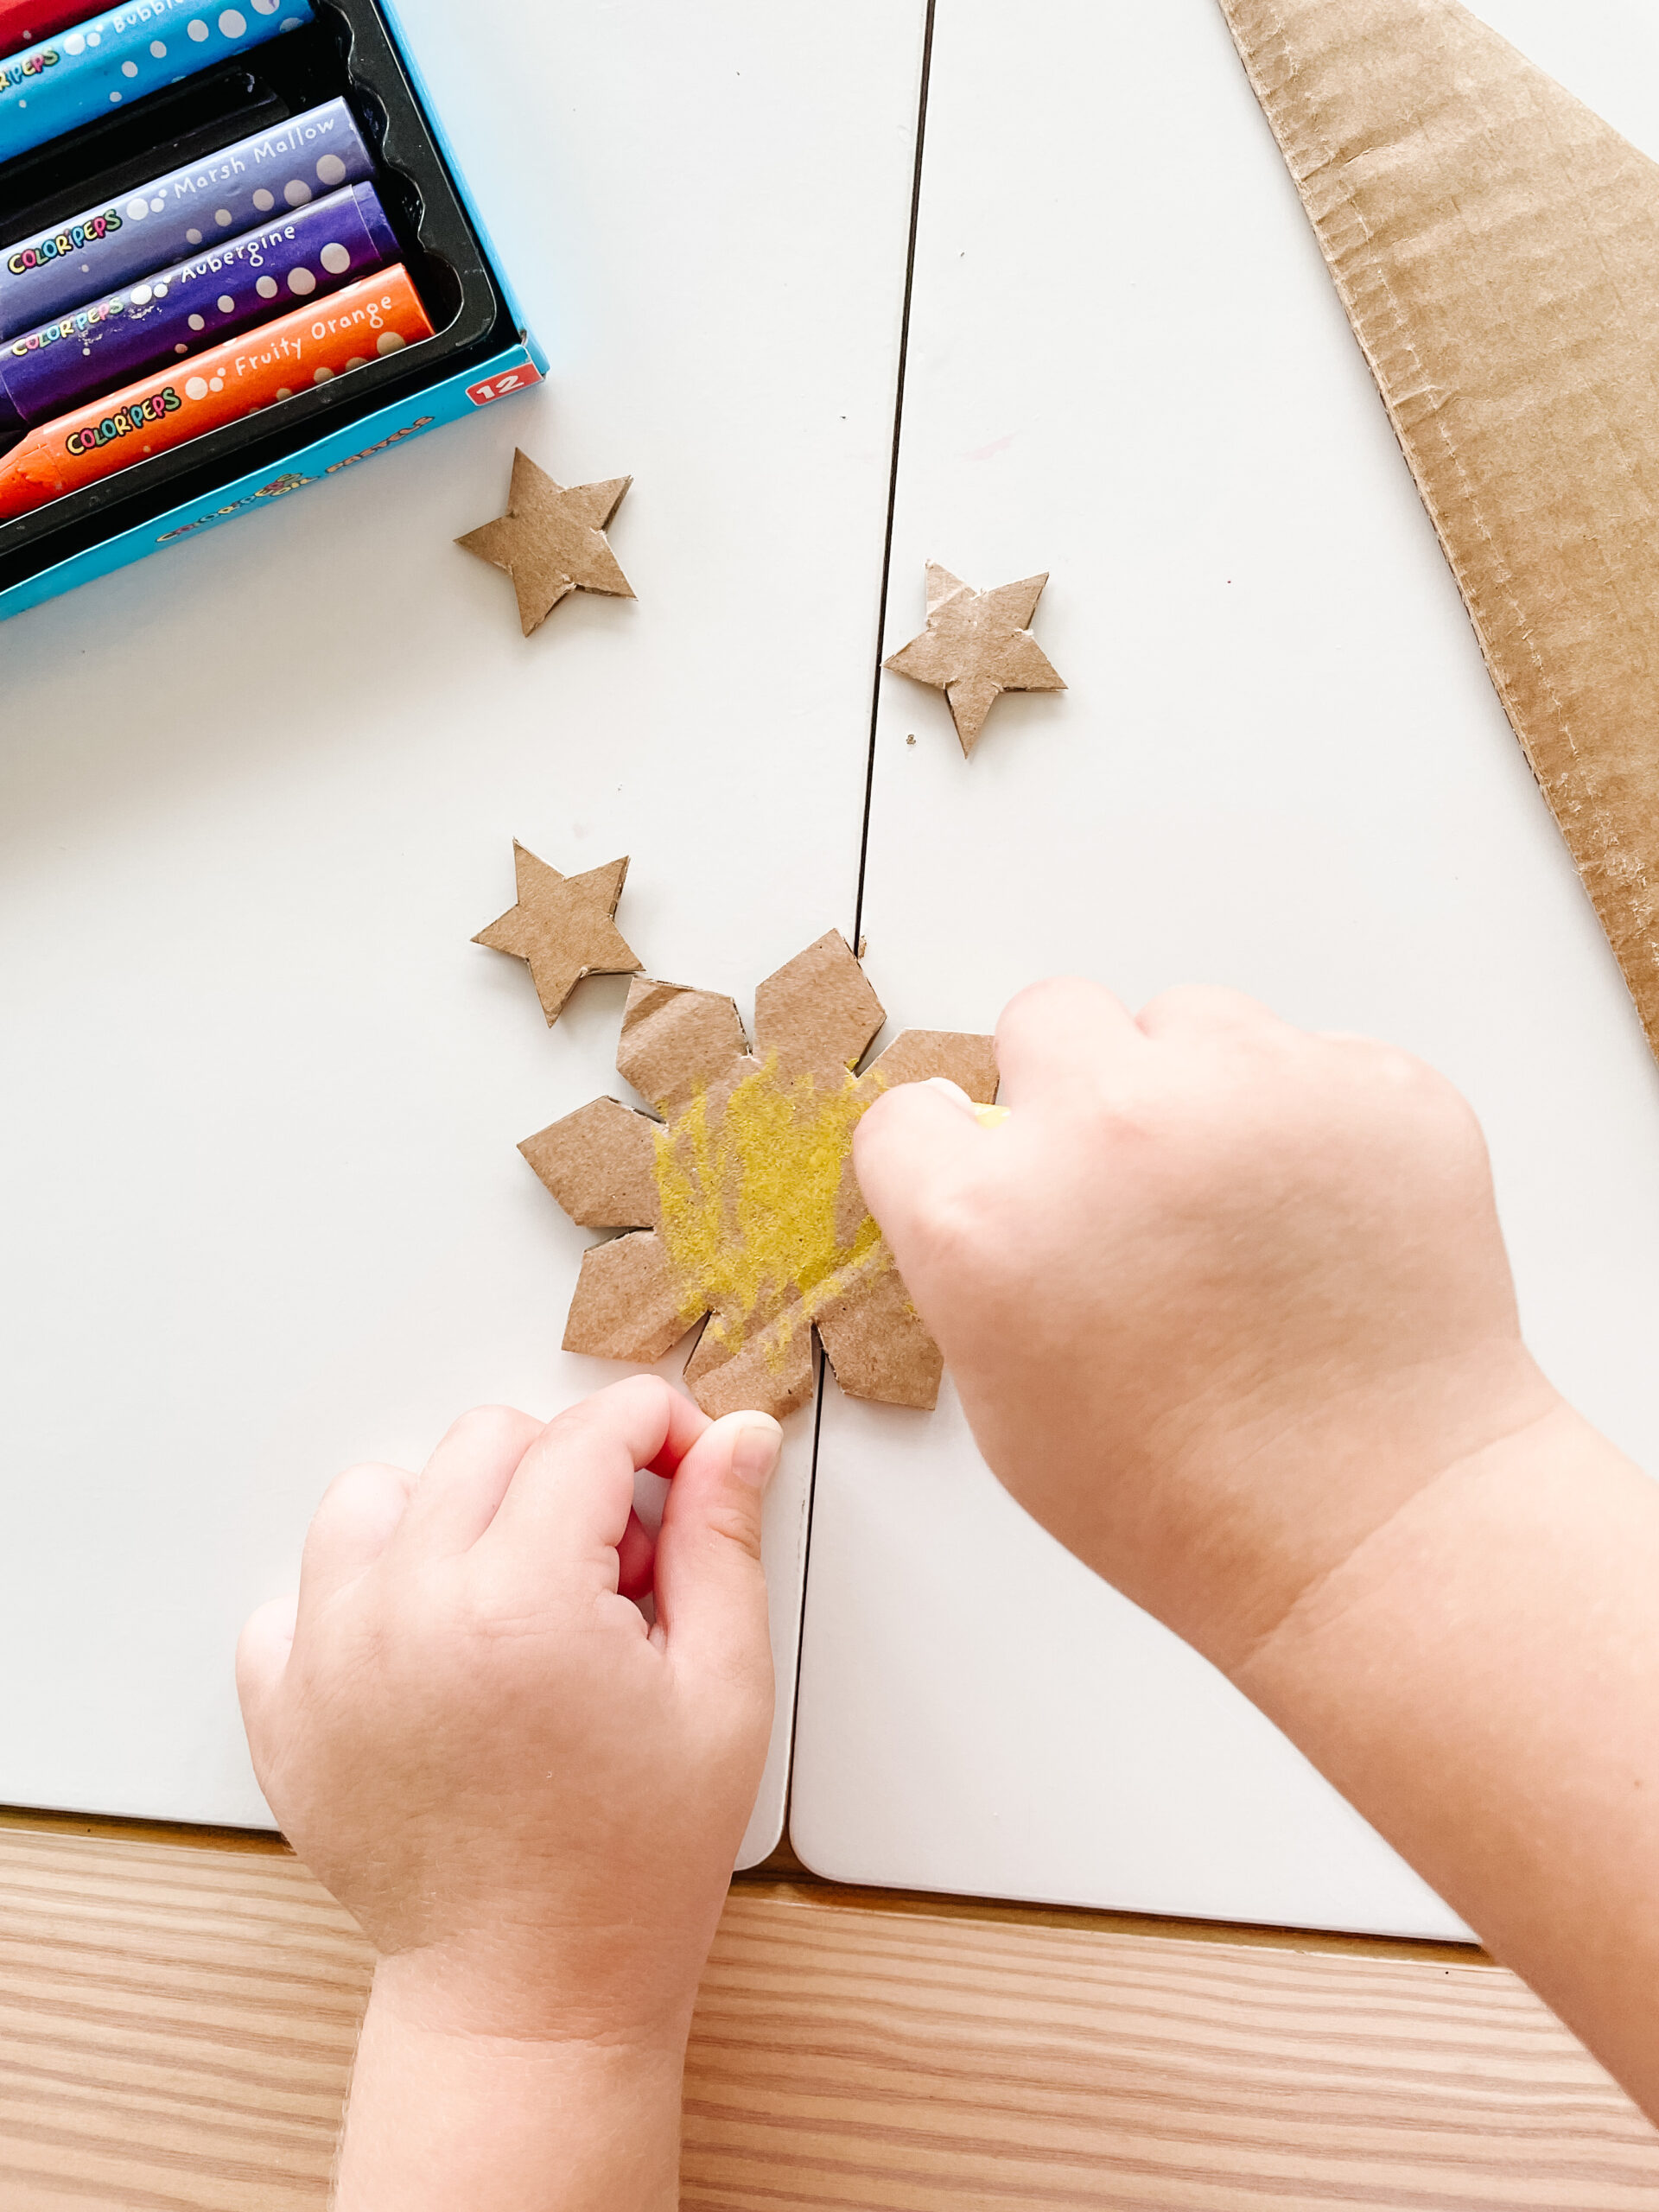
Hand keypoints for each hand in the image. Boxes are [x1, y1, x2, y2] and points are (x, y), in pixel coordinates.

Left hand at [237, 1377, 781, 2209]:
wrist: (534, 1994)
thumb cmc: (636, 1863)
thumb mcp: (721, 1691)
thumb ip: (722, 1541)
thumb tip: (736, 1436)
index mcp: (526, 1601)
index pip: (590, 1433)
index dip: (659, 1429)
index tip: (684, 1465)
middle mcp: (410, 1610)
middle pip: (489, 1442)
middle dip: (568, 1472)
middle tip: (616, 1567)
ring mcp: (328, 1658)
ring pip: (382, 1493)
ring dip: (454, 1514)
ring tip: (514, 1596)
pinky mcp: (281, 1708)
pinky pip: (302, 1591)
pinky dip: (363, 1595)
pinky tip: (432, 1649)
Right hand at [854, 978, 1557, 1673]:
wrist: (1383, 1529)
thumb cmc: (1189, 1500)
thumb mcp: (1004, 1402)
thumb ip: (974, 1261)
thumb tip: (994, 1168)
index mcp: (988, 1215)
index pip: (910, 1112)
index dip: (948, 1156)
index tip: (989, 1179)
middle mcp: (1108, 1125)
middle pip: (1048, 1015)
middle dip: (1071, 1087)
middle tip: (1123, 1181)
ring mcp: (1251, 1090)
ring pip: (1191, 1018)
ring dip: (1196, 1088)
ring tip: (1242, 1209)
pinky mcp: (1372, 1085)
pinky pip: (1312, 1057)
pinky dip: (1313, 1122)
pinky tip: (1325, 1221)